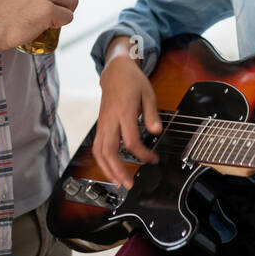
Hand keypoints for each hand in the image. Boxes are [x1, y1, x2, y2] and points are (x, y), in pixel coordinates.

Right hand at [93, 42, 162, 187]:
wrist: (115, 71)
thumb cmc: (132, 81)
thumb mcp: (148, 93)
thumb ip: (152, 114)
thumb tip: (156, 131)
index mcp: (124, 112)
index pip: (131, 140)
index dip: (142, 154)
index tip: (154, 159)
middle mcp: (110, 120)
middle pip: (109, 151)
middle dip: (118, 171)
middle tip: (129, 184)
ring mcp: (103, 124)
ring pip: (99, 152)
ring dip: (107, 170)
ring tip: (119, 183)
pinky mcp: (100, 126)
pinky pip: (97, 147)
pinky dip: (102, 162)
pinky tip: (110, 170)